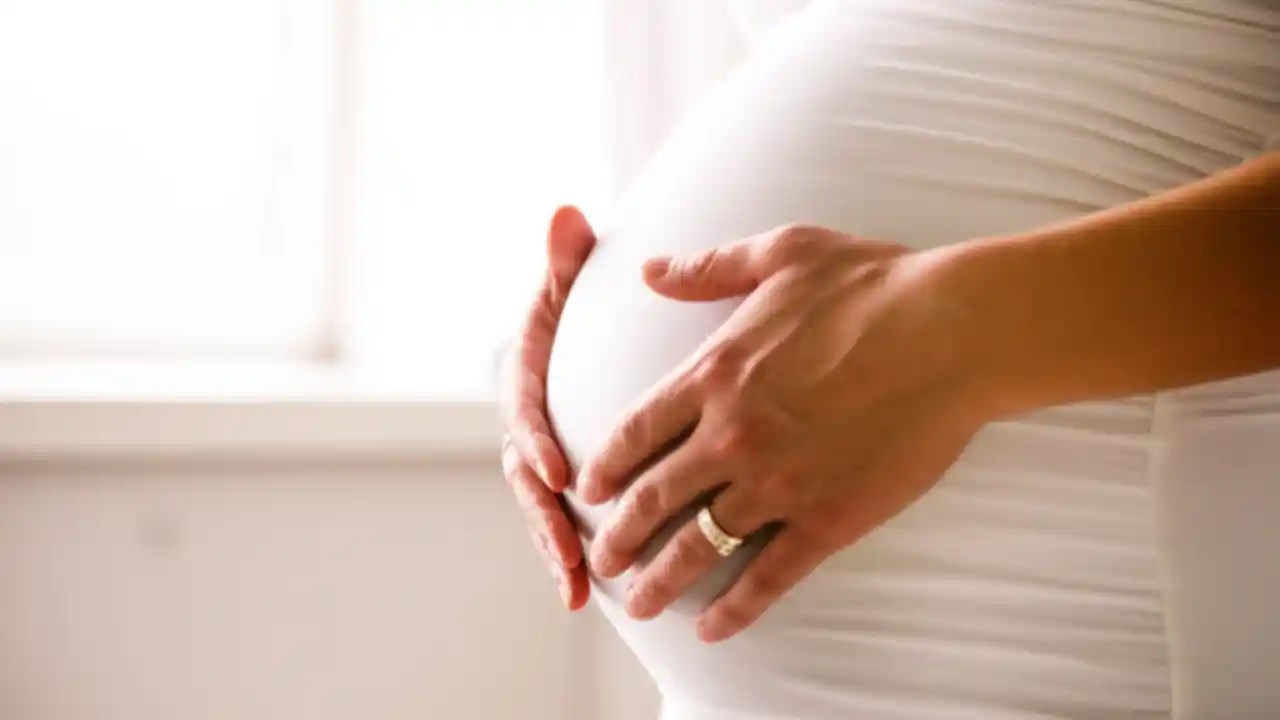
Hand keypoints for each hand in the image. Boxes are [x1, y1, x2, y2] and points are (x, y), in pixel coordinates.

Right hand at [499, 205, 596, 610]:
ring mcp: (544, 449)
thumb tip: (567, 215)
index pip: (524, 405)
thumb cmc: (587, 299)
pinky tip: (586, 595)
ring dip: (555, 546)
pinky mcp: (566, 475)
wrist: (598, 329)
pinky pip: (563, 515)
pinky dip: (571, 552)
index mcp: (528, 370)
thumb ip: (568, 256)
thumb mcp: (575, 274)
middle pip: (525, 471)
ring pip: (542, 505)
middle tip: (565, 550)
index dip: (534, 438)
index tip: (554, 469)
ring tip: (575, 588)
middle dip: (543, 514)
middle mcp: (529, 416)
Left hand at [578, 225, 992, 640]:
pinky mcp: (827, 518)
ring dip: (661, 580)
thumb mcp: (780, 253)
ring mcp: (778, 482)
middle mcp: (732, 435)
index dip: (606, 469)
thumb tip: (649, 269)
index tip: (590, 494)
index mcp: (713, 373)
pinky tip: (713, 629)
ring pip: (698, 546)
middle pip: (653, 499)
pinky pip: (768, 577)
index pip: (635, 433)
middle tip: (602, 561)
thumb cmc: (872, 284)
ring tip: (641, 605)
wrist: (952, 330)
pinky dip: (735, 609)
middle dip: (619, 538)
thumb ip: (707, 268)